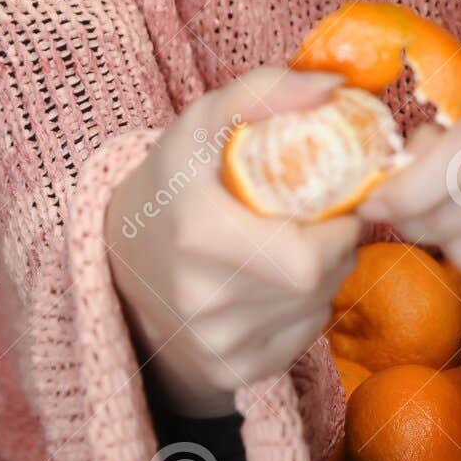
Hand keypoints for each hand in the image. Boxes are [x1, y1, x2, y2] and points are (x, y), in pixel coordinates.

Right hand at [107, 65, 362, 414]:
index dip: (338, 227)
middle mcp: (202, 301)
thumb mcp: (206, 119)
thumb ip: (267, 91)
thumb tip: (335, 88)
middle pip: (317, 282)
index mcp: (197, 232)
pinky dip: (305, 308)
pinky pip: (302, 339)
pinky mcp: (230, 372)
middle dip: (337, 247)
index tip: (333, 198)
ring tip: (296, 243)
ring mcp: (216, 345)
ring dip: (324, 275)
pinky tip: (277, 282)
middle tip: (321, 219)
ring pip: (315, 310)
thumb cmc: (177, 179)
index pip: (308, 257)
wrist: (122, 258)